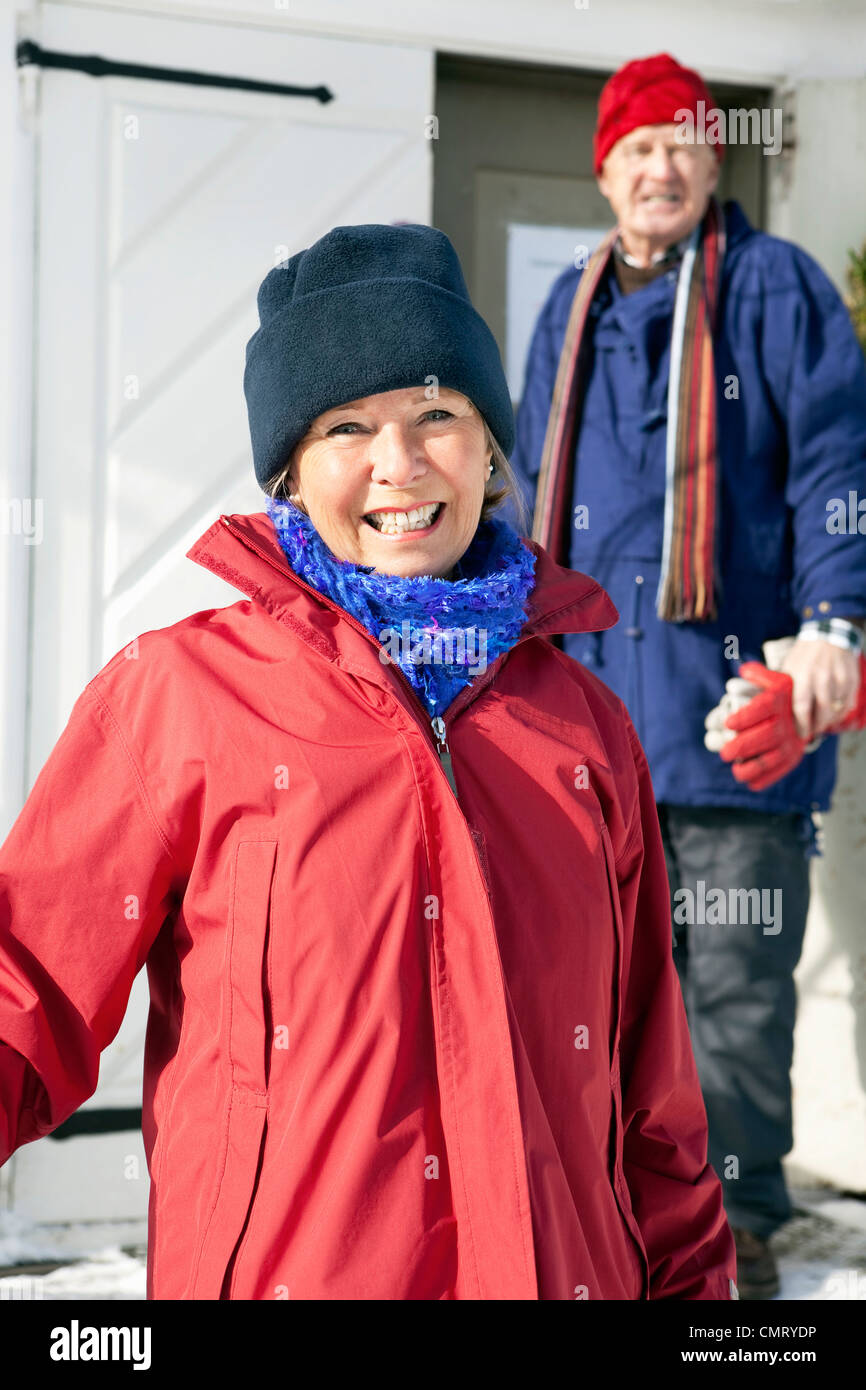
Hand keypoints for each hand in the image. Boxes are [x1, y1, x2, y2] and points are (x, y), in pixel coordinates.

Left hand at [719, 662, 806, 791]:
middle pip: (766, 735)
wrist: (812, 705)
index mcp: (781, 700)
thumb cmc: (784, 692)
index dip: (745, 716)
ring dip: (753, 767)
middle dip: (743, 746)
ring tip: (736, 771)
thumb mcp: (776, 679)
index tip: (728, 723)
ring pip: (774, 756)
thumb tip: (744, 671)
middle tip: (725, 752)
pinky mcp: (795, 754)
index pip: (763, 707)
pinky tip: (751, 784)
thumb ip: (758, 675)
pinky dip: (767, 778)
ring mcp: (793, 740)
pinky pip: (782, 768)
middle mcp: (788, 721)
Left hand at [780, 639, 860, 740]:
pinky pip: (848, 704)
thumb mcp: (788, 667)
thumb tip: (772, 707)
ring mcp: (840, 679)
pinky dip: (841, 713)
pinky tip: (834, 714)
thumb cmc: (804, 655)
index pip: (802, 707)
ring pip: (837, 710)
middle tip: (812, 731)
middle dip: (817, 726)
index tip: (801, 734)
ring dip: (829, 721)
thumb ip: (784, 686)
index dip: (802, 724)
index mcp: (803, 676)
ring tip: (822, 723)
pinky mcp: (852, 680)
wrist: (828, 635)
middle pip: (823, 712)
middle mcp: (823, 678)